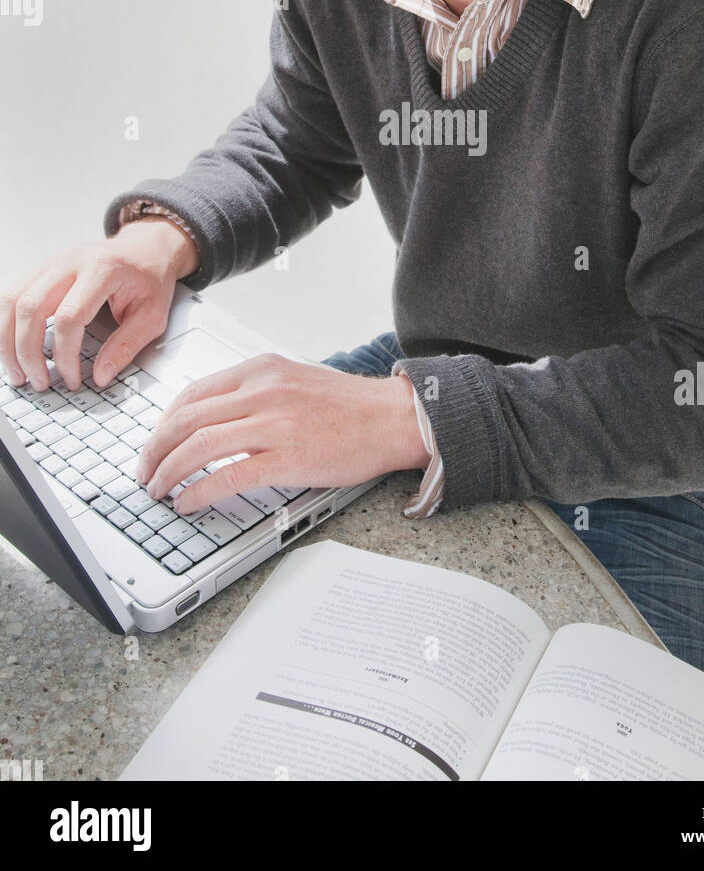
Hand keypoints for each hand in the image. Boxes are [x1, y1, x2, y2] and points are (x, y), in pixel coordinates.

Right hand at [0, 218, 198, 393]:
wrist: (147, 248)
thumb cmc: (150, 278)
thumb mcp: (152, 315)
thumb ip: (126, 345)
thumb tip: (100, 375)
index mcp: (103, 269)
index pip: (70, 317)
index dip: (65, 354)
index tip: (73, 378)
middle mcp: (72, 260)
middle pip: (31, 308)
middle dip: (27, 352)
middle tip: (38, 381)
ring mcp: (54, 261)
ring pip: (12, 299)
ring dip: (8, 340)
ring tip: (17, 371)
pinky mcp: (44, 268)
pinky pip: (13, 294)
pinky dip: (7, 323)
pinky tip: (13, 346)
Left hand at [135, 354, 427, 512]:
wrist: (393, 418)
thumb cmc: (348, 406)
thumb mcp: (294, 380)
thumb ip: (255, 392)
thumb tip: (213, 418)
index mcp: (261, 369)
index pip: (192, 393)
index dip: (162, 422)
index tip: (154, 443)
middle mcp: (263, 390)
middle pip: (186, 419)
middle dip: (154, 450)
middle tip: (144, 472)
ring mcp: (275, 423)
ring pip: (199, 446)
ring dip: (168, 471)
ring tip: (158, 490)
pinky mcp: (289, 458)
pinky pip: (228, 476)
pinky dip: (198, 491)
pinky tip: (188, 502)